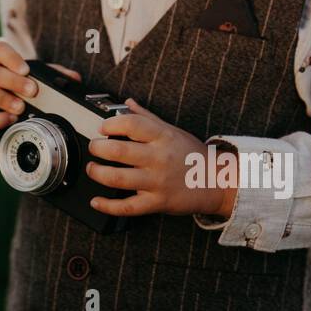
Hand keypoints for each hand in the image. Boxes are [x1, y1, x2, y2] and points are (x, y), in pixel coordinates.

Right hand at [0, 41, 80, 131]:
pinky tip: (10, 119)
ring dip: (2, 99)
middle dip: (13, 82)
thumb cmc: (9, 80)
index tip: (26, 70)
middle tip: (31, 91)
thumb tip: (74, 78)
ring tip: (19, 107)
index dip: (12, 59)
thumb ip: (50, 72)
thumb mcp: (28, 72)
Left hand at [84, 97, 234, 217]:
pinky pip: (128, 207)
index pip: (131, 124)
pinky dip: (108, 206)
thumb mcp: (172, 130)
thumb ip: (147, 118)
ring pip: (118, 178)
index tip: (102, 127)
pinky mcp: (157, 202)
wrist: (217, 181)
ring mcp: (157, 181)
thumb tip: (127, 102)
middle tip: (94, 147)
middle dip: (97, 148)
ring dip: (97, 173)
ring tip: (92, 169)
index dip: (111, 124)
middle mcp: (158, 158)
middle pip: (118, 150)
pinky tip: (96, 201)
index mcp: (162, 137)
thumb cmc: (192, 154)